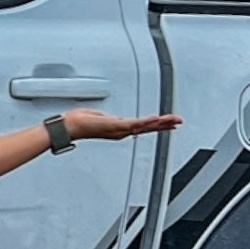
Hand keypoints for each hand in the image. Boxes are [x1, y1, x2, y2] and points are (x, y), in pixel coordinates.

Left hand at [64, 108, 183, 141]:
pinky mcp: (114, 126)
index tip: (170, 122)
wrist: (70, 126)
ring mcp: (119, 129)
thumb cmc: (80, 121)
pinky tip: (154, 119)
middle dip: (164, 124)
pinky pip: (134, 124)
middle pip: (148, 127)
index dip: (158, 124)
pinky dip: (145, 121)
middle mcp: (122, 130)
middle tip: (179, 121)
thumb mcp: (100, 118)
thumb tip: (109, 118)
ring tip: (172, 120)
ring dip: (159, 123)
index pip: (144, 125)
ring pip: (144, 126)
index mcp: (120, 127)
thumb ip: (108, 118)